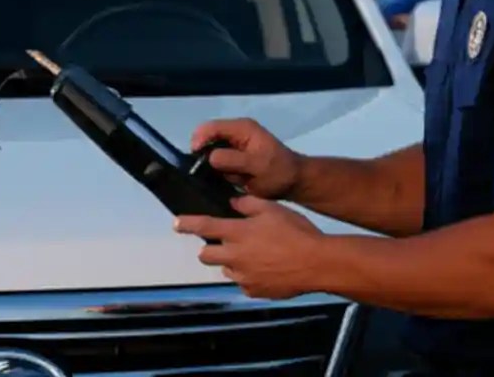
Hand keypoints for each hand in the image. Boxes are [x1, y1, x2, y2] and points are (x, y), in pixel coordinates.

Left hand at [174, 195, 323, 299]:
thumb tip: (234, 203)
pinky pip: (243, 283)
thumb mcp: (273, 208)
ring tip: (254, 256)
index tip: (176, 224)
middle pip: (206, 255)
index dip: (187, 224)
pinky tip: (266, 270)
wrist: (317, 264)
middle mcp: (234, 257)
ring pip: (226, 270)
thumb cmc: (296, 232)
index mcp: (237, 233)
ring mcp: (243, 277)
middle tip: (226, 242)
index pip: (204, 226)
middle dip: (210, 248)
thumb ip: (249, 204)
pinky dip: (249, 277)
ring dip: (232, 263)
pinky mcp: (254, 292)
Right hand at [191, 118, 303, 199]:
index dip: (199, 139)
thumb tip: (210, 157)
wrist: (294, 182)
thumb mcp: (256, 165)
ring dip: (209, 163)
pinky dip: (215, 169)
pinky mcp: (234, 157)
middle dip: (203, 153)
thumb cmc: (278, 172)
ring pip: (210, 150)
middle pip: (207, 137)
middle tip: (203, 171)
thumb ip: (232, 159)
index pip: (210, 127)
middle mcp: (235, 133)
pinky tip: (219, 179)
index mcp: (241, 128)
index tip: (196, 157)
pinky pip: (217, 160)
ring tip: (212, 177)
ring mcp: (234, 145)